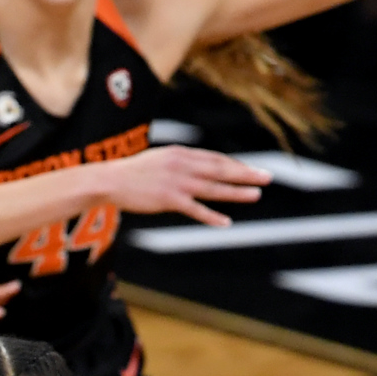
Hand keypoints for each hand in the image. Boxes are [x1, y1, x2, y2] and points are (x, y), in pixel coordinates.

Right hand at [101, 146, 269, 226]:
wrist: (109, 180)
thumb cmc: (131, 173)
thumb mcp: (158, 160)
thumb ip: (178, 164)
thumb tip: (194, 168)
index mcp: (181, 153)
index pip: (214, 159)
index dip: (235, 165)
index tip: (250, 170)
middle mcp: (183, 165)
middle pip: (220, 169)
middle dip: (245, 174)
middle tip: (267, 177)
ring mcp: (177, 182)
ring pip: (213, 187)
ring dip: (236, 192)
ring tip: (256, 194)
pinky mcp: (168, 199)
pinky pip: (195, 209)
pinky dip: (212, 216)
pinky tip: (226, 222)